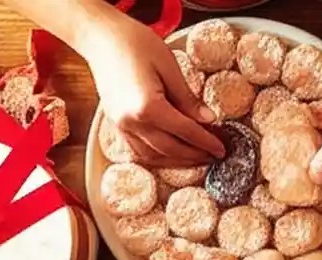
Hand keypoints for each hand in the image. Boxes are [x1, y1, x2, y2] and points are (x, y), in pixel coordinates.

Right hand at [78, 13, 222, 165]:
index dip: (207, 142)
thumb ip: (188, 99)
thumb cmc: (134, 43)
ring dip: (177, 161)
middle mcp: (131, 122)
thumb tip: (208, 120)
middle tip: (215, 155)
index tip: (222, 148)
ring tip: (198, 157)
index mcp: (147, 106)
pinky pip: (138, 151)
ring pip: (153, 156)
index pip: (186, 132)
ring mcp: (120, 125)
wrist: (99, 37)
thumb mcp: (169, 67)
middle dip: (196, 155)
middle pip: (171, 149)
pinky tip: (172, 154)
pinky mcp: (115, 124)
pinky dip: (158, 157)